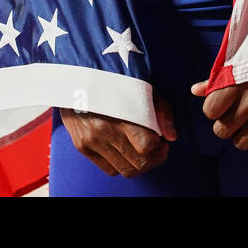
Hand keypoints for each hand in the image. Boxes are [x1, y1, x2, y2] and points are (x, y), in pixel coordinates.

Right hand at [60, 89, 177, 177]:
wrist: (75, 77)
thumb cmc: (114, 81)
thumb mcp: (142, 87)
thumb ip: (161, 111)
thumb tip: (172, 137)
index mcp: (119, 115)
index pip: (146, 146)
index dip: (159, 147)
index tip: (162, 140)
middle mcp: (103, 132)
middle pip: (138, 163)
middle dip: (154, 159)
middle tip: (158, 149)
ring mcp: (91, 142)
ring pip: (124, 170)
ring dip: (140, 165)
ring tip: (144, 152)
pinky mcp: (82, 147)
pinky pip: (109, 169)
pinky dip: (122, 165)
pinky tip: (126, 152)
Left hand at [191, 66, 247, 155]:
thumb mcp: (247, 59)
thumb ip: (219, 77)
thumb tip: (195, 90)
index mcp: (239, 79)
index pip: (210, 110)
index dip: (216, 111)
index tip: (226, 106)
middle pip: (222, 131)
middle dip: (230, 125)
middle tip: (241, 116)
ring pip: (241, 143)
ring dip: (245, 136)